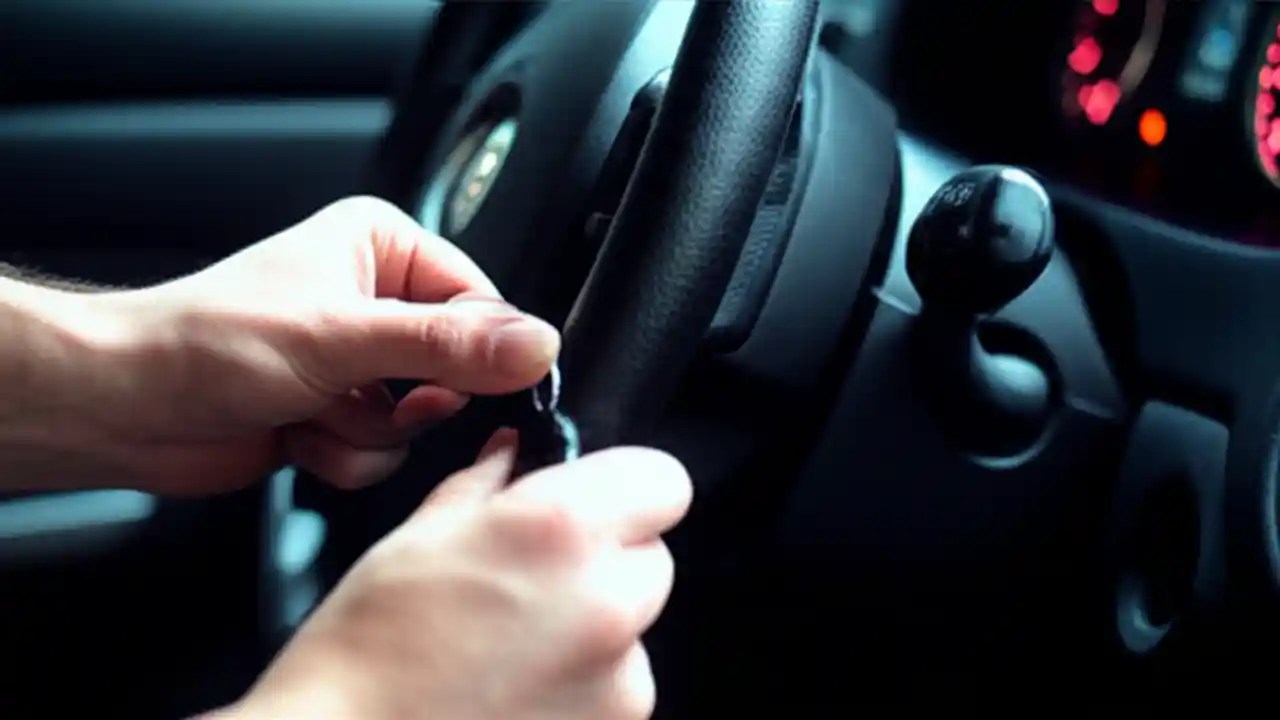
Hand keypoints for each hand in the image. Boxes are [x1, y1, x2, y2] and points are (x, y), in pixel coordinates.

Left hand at [45, 196, 559, 494]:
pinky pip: (386, 451)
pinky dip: (344, 455)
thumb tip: (536, 344)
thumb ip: (447, 345)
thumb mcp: (341, 338)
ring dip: (368, 433)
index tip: (447, 384)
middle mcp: (379, 299)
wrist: (127, 407)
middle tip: (364, 393)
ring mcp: (360, 361)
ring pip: (422, 420)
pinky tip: (297, 433)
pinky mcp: (340, 411)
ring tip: (312, 410)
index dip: (479, 354)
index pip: (484, 303)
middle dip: (409, 401)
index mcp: (385, 248)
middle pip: (459, 368)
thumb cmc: (206, 343)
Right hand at [221, 431, 691, 719]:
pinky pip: (621, 683)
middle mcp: (606, 600)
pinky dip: (585, 682)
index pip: (663, 480)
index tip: (595, 502)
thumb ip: (489, 483)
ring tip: (514, 644)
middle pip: (652, 556)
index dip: (627, 487)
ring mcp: (621, 677)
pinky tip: (518, 686)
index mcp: (562, 528)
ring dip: (596, 624)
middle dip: (606, 558)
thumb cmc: (369, 648)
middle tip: (535, 578)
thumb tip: (517, 452)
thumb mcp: (420, 535)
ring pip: (636, 625)